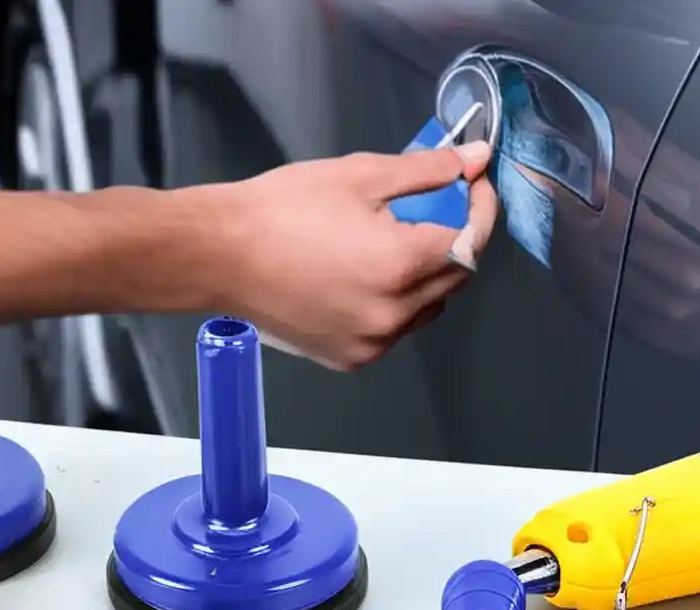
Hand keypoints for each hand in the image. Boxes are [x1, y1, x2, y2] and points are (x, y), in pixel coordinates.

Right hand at [214, 141, 496, 369]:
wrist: (217, 255)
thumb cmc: (280, 209)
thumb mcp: (359, 175)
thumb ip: (426, 170)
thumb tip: (474, 159)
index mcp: (400, 265)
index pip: (472, 240)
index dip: (482, 208)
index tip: (474, 183)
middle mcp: (394, 314)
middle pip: (457, 276)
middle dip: (457, 238)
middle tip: (436, 205)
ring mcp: (373, 343)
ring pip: (429, 307)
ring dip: (429, 275)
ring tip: (396, 242)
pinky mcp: (350, 359)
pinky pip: (396, 329)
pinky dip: (397, 303)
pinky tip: (367, 276)